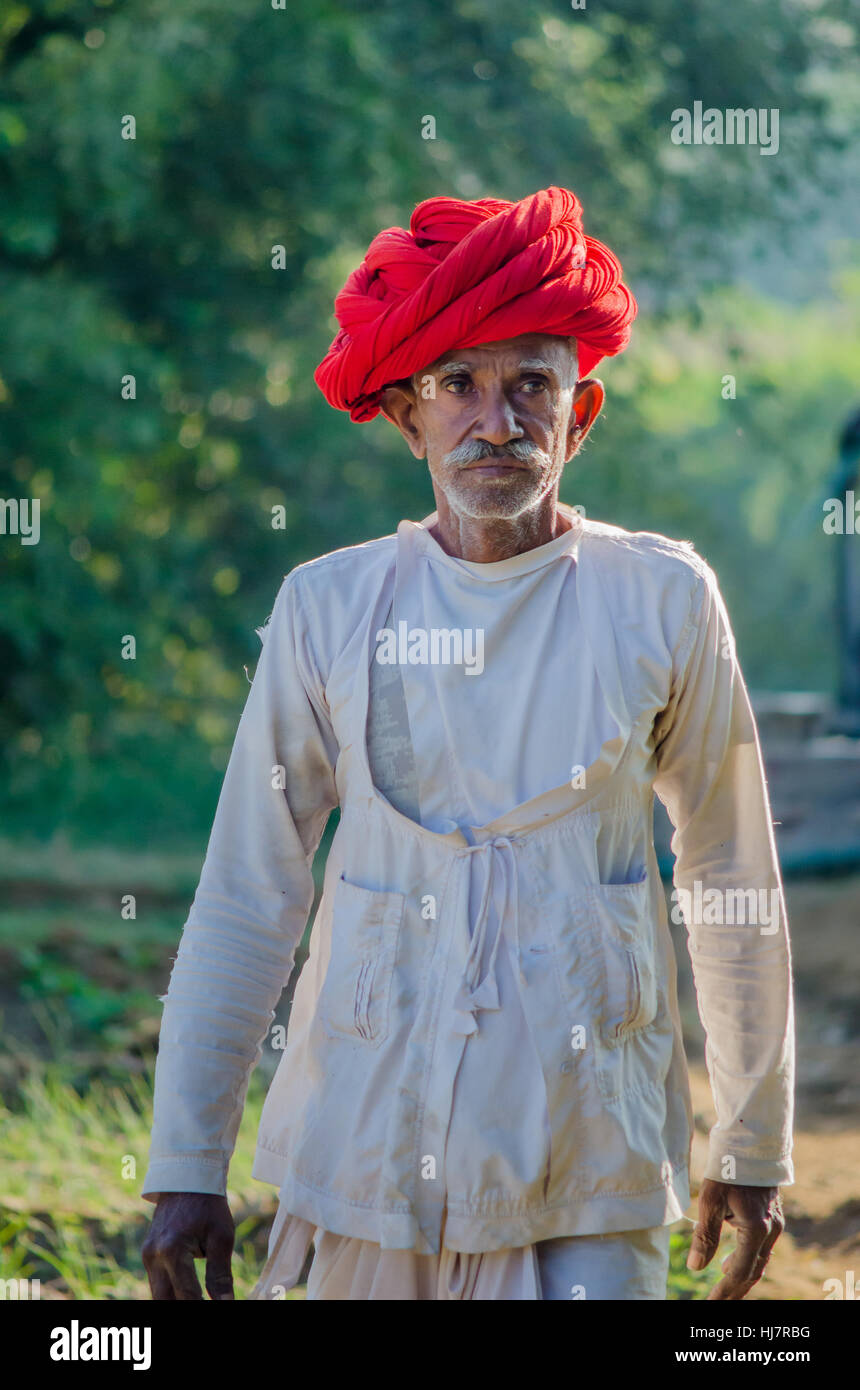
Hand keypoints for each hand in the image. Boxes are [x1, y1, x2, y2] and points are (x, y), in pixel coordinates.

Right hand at [142, 1192, 234, 1299]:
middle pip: (166, 1300)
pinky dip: (172, 1291)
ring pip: (159, 1294)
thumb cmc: (208, 1205)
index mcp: (172, 1251)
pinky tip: (189, 1293)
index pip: (187, 1296)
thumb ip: (220, 1274)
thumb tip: (226, 1302)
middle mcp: (154, 1256)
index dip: (203, 1308)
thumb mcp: (221, 1237)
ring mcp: (147, 1255)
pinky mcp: (147, 1254)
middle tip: (204, 1304)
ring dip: (177, 1300)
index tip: (219, 1307)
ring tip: (198, 1298)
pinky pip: (158, 1282)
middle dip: (185, 1306)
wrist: (187, 1179)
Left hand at [687, 1179, 783, 1299]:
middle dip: (735, 1289)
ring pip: (760, 1260)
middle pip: (754, 1271)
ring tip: (723, 1283)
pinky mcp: (774, 1216)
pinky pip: (762, 1247)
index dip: (725, 1291)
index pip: (740, 1272)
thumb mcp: (710, 1200)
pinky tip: (733, 1259)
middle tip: (717, 1301)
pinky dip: (748, 1259)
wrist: (752, 1143)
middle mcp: (771, 1231)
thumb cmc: (728, 1168)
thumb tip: (696, 1266)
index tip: (711, 1303)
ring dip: (742, 1274)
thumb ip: (705, 1236)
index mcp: (756, 1230)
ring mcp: (775, 1224)